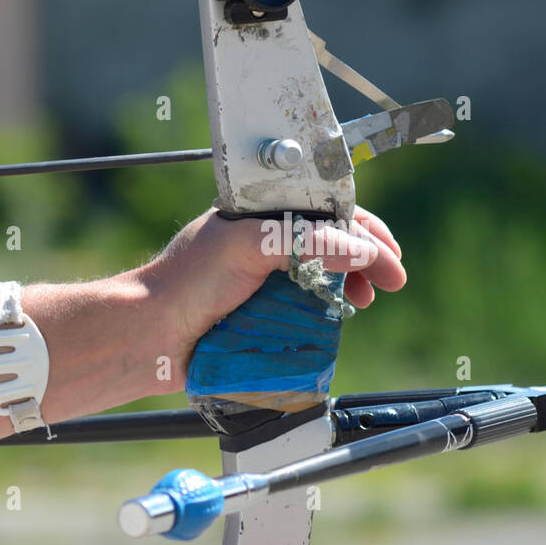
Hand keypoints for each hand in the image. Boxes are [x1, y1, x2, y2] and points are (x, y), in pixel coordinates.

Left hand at [137, 206, 405, 386]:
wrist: (153, 335)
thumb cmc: (189, 281)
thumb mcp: (250, 246)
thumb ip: (306, 242)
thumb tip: (362, 250)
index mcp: (259, 212)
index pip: (325, 209)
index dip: (363, 228)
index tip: (389, 254)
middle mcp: (265, 241)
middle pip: (332, 241)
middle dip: (366, 258)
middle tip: (391, 283)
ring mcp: (266, 278)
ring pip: (324, 274)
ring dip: (351, 284)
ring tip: (364, 301)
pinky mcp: (264, 312)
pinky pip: (309, 307)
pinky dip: (330, 310)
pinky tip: (340, 317)